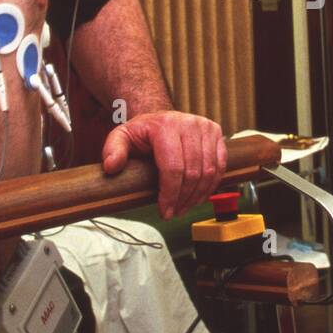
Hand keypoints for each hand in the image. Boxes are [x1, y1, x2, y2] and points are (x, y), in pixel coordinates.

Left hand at [100, 112, 227, 219]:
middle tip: (173, 213)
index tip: (164, 211)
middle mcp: (189, 123)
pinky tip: (199, 197)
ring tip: (184, 208)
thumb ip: (113, 150)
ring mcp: (206, 127)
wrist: (162, 119)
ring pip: (209, 171)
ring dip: (197, 196)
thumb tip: (111, 166)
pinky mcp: (217, 133)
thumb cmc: (142, 132)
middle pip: (193, 172)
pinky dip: (211, 185)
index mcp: (165, 125)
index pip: (173, 168)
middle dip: (183, 199)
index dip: (170, 194)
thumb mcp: (121, 137)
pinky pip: (220, 165)